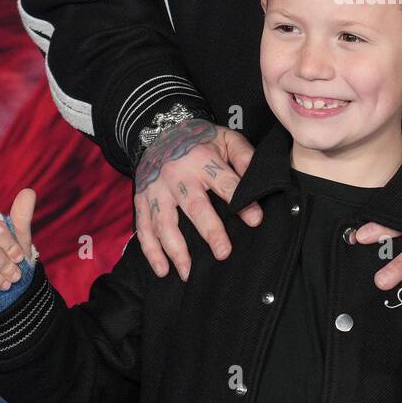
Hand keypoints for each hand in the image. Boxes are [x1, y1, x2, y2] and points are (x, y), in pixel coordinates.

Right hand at [133, 117, 261, 280]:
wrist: (160, 129)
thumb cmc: (200, 140)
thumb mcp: (226, 138)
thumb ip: (244, 157)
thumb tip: (259, 180)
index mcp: (202, 159)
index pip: (225, 183)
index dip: (241, 202)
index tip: (255, 220)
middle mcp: (177, 175)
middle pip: (194, 206)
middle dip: (209, 231)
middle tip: (223, 253)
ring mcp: (156, 189)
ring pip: (164, 223)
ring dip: (176, 250)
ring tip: (189, 273)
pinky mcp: (142, 200)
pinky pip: (144, 229)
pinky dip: (151, 252)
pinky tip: (163, 270)